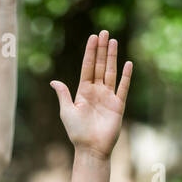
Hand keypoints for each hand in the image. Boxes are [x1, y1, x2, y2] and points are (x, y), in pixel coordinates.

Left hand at [50, 31, 132, 158]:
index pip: (88, 67)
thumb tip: (54, 81)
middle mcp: (97, 91)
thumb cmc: (77, 133)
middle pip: (100, 66)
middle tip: (104, 32)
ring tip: (113, 41)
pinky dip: (126, 76)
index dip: (90, 52)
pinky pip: (123, 88)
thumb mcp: (67, 112)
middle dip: (102, 49)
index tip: (93, 37)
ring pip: (111, 72)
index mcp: (84, 91)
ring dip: (112, 57)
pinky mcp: (118, 105)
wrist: (91, 149)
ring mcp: (108, 97)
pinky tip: (128, 64)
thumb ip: (63, 95)